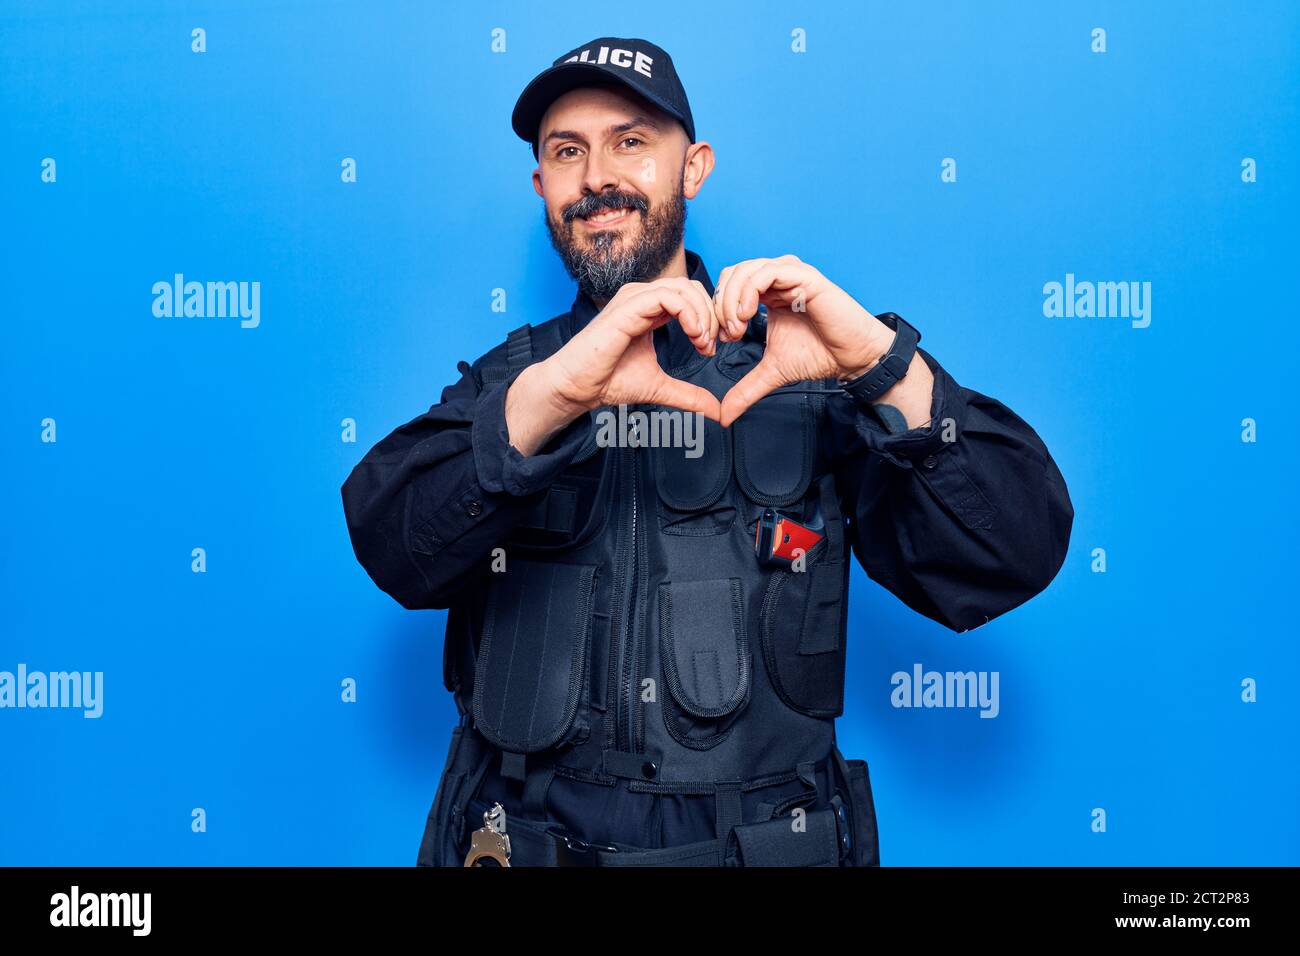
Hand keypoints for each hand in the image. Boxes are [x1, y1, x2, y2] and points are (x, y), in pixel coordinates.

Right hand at [541, 276, 722, 420]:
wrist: (577, 387)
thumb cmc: (608, 381)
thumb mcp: (660, 388)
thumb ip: (689, 395)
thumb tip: (716, 411)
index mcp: (650, 309)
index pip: (690, 297)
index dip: (708, 319)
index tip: (710, 349)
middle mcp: (642, 298)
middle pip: (691, 287)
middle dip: (710, 315)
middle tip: (710, 346)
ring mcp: (634, 299)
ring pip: (683, 288)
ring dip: (702, 314)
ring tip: (702, 342)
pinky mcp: (628, 307)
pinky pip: (668, 297)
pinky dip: (689, 313)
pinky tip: (693, 335)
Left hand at [712, 255, 898, 426]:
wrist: (852, 358)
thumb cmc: (819, 355)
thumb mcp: (772, 371)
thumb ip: (745, 389)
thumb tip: (724, 415)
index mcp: (768, 291)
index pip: (729, 285)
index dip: (716, 311)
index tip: (719, 341)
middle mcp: (778, 277)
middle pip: (732, 274)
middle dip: (720, 306)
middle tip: (727, 335)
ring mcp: (791, 274)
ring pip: (745, 271)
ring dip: (732, 300)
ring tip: (738, 328)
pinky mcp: (804, 277)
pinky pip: (766, 272)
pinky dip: (749, 292)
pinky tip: (748, 316)